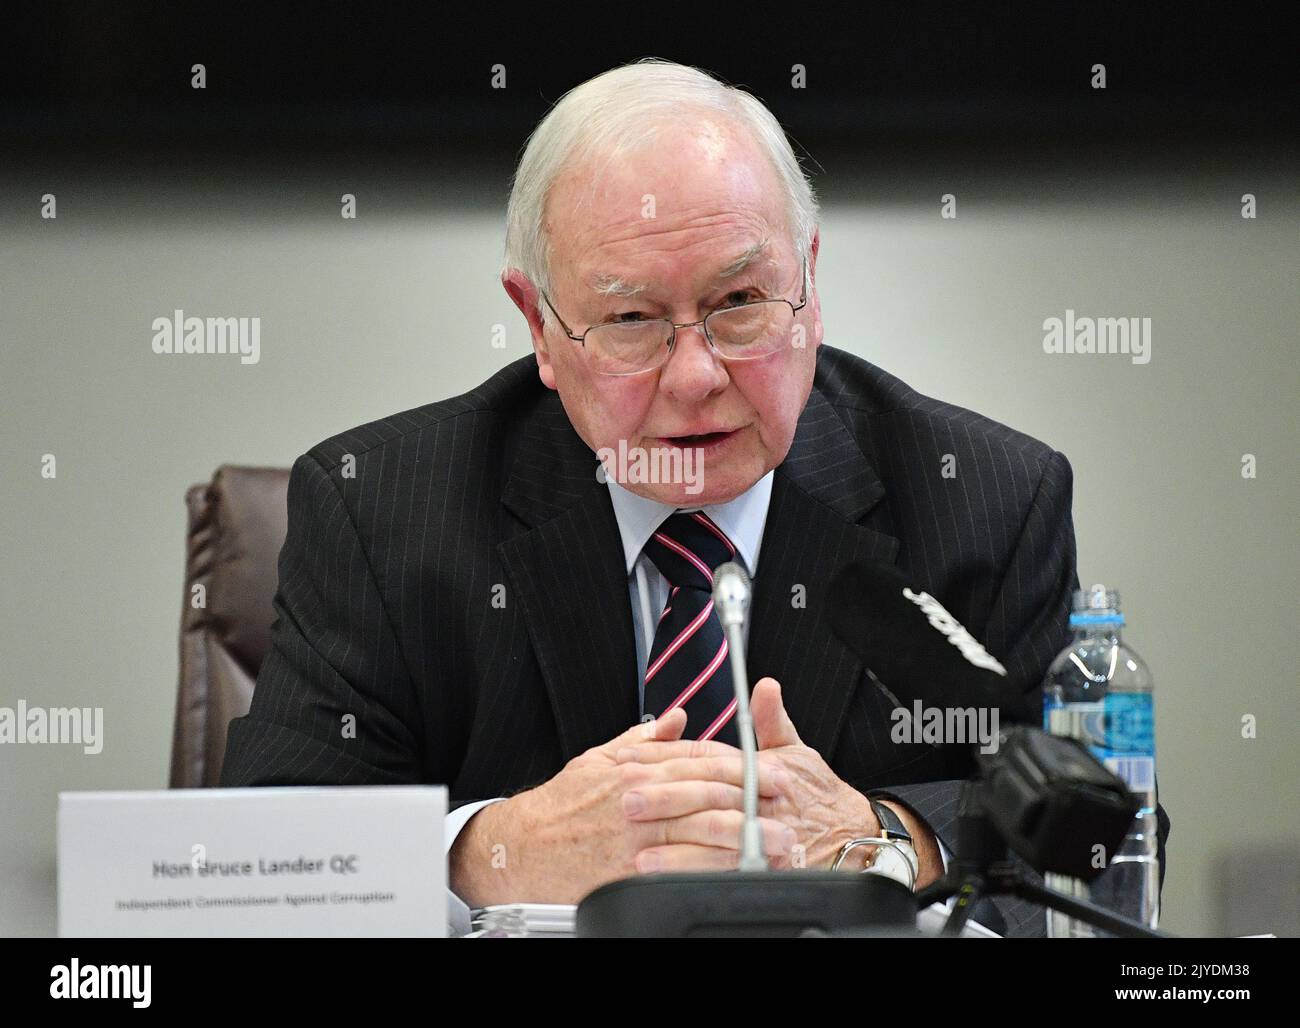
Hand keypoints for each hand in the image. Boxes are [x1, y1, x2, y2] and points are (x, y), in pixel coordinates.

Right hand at [448, 708, 793, 905]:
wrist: (521, 848)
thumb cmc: (560, 805)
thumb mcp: (598, 757)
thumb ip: (643, 737)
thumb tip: (677, 717)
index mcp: (635, 764)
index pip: (699, 756)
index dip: (739, 762)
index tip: (768, 768)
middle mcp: (639, 795)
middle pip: (710, 790)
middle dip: (754, 795)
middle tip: (787, 801)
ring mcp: (637, 832)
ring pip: (703, 828)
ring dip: (747, 833)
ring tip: (778, 839)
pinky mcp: (632, 867)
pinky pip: (683, 866)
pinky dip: (714, 867)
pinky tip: (739, 869)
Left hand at [616, 678, 942, 885]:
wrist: (853, 839)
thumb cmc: (819, 796)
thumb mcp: (796, 752)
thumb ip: (772, 721)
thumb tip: (765, 688)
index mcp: (760, 773)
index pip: (708, 762)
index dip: (667, 760)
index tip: (632, 761)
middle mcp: (760, 806)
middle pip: (707, 801)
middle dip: (665, 801)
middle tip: (627, 801)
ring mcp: (762, 840)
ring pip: (714, 844)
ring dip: (675, 851)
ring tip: (638, 853)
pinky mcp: (763, 869)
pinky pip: (725, 876)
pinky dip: (695, 878)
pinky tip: (669, 882)